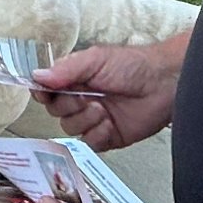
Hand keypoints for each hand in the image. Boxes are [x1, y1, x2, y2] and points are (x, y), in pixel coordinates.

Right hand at [31, 40, 181, 150]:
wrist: (164, 84)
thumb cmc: (134, 65)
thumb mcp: (96, 59)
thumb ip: (66, 69)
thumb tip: (38, 75)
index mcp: (75, 78)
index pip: (47, 89)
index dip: (42, 93)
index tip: (44, 93)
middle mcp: (82, 99)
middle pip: (56, 111)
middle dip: (69, 106)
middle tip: (86, 96)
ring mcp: (94, 118)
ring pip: (70, 129)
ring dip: (85, 119)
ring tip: (102, 108)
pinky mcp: (108, 136)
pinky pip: (90, 143)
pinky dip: (98, 134)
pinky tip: (110, 123)